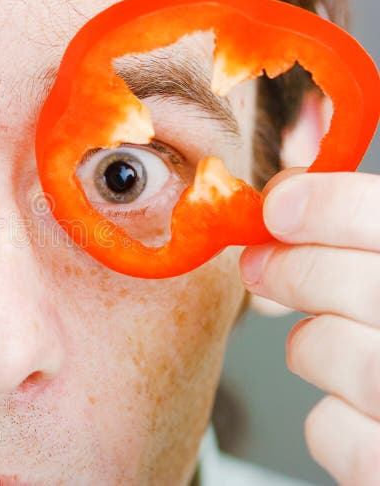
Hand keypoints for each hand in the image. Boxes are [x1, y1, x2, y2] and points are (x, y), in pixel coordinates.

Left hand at [240, 167, 379, 484]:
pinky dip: (327, 419)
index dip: (332, 205)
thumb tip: (290, 198)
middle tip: (260, 264)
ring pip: (336, 353)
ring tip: (324, 346)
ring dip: (312, 344)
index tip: (280, 204)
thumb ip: (366, 245)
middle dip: (298, 269)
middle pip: (367, 289)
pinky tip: (355, 414)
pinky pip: (332, 429)